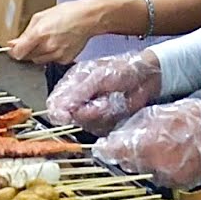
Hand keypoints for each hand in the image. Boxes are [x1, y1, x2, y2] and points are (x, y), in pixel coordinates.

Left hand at [6, 0, 105, 64]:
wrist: (87, 18)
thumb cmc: (67, 13)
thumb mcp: (41, 17)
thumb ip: (25, 32)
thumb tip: (13, 43)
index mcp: (39, 34)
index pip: (18, 53)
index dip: (14, 51)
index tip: (14, 48)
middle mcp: (48, 47)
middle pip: (28, 57)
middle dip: (28, 50)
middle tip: (36, 39)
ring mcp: (57, 55)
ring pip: (39, 60)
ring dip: (39, 53)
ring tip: (49, 40)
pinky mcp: (65, 60)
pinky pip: (52, 61)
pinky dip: (51, 55)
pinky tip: (58, 44)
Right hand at [45, 51, 161, 135]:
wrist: (145, 76)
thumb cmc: (121, 69)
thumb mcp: (98, 77)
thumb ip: (80, 92)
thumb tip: (62, 109)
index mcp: (71, 84)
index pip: (55, 103)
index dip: (59, 112)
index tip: (66, 116)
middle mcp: (78, 99)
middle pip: (70, 118)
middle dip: (86, 113)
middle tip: (102, 103)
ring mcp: (90, 111)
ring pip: (85, 125)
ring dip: (99, 116)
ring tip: (111, 102)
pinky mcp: (103, 121)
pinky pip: (99, 129)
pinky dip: (108, 121)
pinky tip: (116, 109)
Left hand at [92, 91, 200, 189]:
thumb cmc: (196, 117)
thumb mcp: (161, 114)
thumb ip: (135, 128)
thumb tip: (114, 139)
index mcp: (151, 144)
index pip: (117, 153)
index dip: (106, 150)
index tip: (100, 149)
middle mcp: (158, 164)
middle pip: (129, 164)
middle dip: (124, 155)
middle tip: (124, 144)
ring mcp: (170, 176)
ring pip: (145, 171)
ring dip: (142, 162)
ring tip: (152, 146)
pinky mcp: (181, 183)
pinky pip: (161, 177)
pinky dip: (158, 168)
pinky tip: (166, 155)